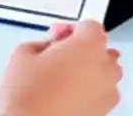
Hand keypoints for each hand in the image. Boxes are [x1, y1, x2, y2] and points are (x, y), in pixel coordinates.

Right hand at [0, 20, 121, 115]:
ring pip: (101, 72)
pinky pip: (99, 93)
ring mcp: (108, 92)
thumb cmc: (30, 96)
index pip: (89, 25)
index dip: (70, 29)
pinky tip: (63, 96)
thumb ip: (44, 41)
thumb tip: (49, 46)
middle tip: (55, 57)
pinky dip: (86, 92)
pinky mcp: (104, 112)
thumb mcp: (24, 53)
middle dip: (79, 50)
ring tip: (58, 80)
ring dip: (85, 71)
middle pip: (98, 48)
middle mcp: (105, 67)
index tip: (58, 36)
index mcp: (89, 45)